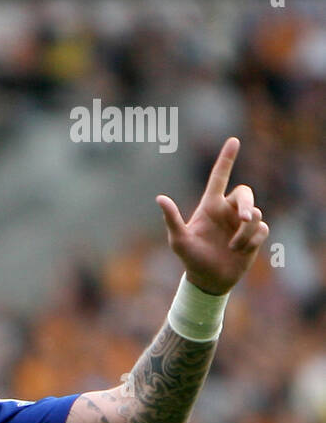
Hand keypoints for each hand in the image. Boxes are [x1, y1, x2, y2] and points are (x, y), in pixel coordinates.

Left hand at [156, 137, 268, 294]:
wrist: (209, 281)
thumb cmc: (191, 259)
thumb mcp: (179, 241)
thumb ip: (172, 219)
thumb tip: (160, 198)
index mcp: (211, 206)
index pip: (219, 177)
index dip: (226, 159)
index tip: (233, 141)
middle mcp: (228, 210)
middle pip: (245, 192)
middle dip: (246, 203)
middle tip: (243, 218)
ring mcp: (241, 222)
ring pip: (254, 214)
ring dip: (244, 232)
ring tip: (233, 247)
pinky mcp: (254, 235)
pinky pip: (262, 229)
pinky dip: (252, 240)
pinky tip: (241, 251)